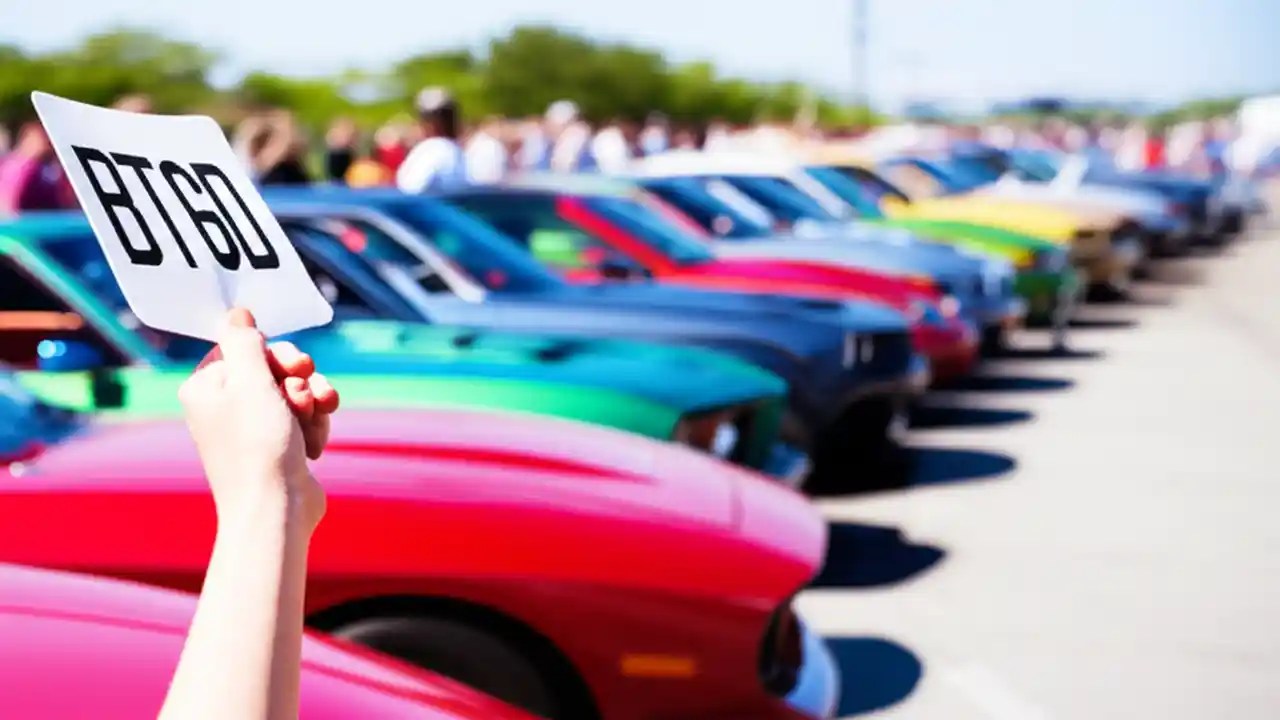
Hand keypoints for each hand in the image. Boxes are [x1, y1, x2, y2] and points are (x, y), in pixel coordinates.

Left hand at [179, 308, 338, 529]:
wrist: (275, 510)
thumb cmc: (257, 446)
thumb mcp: (251, 381)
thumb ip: (245, 341)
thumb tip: (236, 312)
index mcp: (206, 387)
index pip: (245, 348)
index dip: (274, 354)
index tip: (292, 365)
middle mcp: (224, 406)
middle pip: (273, 368)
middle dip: (298, 378)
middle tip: (304, 390)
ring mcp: (251, 429)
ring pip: (295, 392)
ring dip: (311, 402)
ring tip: (313, 420)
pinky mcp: (276, 447)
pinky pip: (303, 419)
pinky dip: (313, 426)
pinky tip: (313, 443)